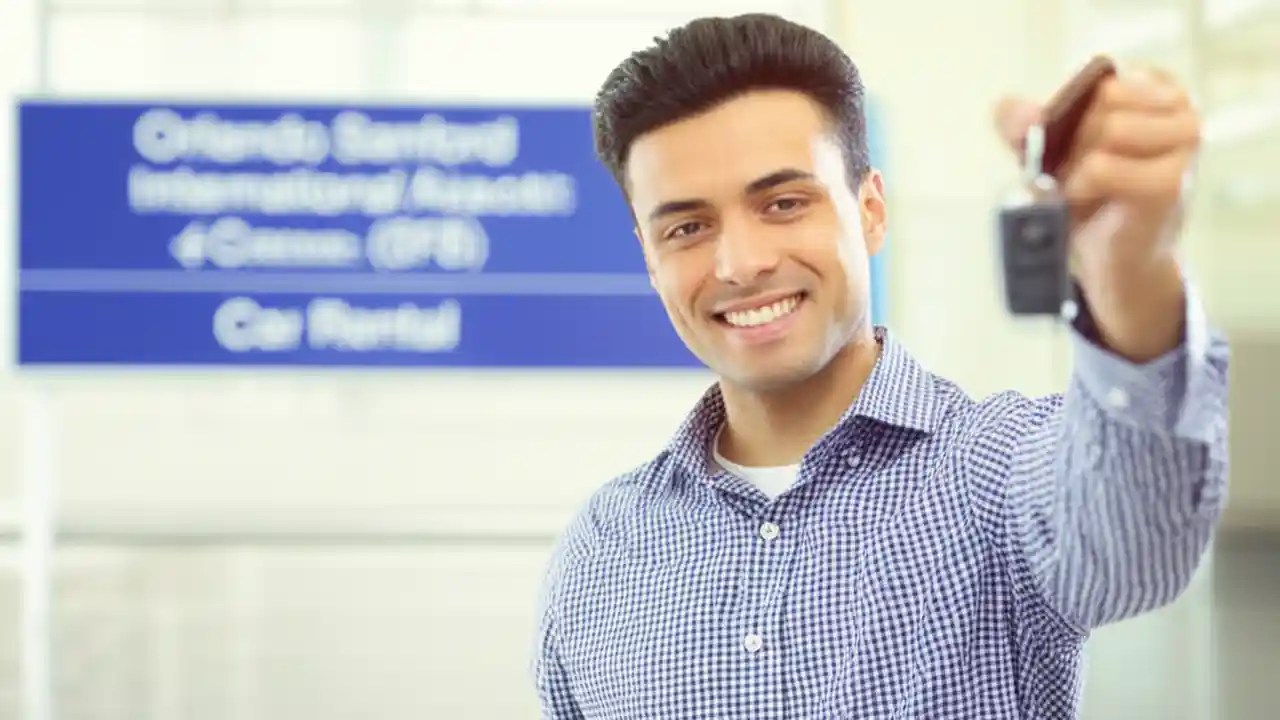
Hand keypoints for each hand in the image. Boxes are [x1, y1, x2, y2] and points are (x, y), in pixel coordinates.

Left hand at [994, 66, 1198, 361]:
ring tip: (1084, 187)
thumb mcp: (1047, 149)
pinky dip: (1081, 185)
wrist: (1106, 254)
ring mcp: (1184, 144)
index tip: (1073, 144)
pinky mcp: (1170, 182)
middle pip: (1104, 100)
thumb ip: (1022, 123)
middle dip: (1075, 140)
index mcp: (1156, 85)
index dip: (1071, 115)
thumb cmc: (1084, 191)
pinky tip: (1087, 199)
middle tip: (1078, 172)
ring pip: (1108, 128)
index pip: (1101, 79)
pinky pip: (1101, 166)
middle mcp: (1181, 107)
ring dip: (1078, 164)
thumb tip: (1009, 109)